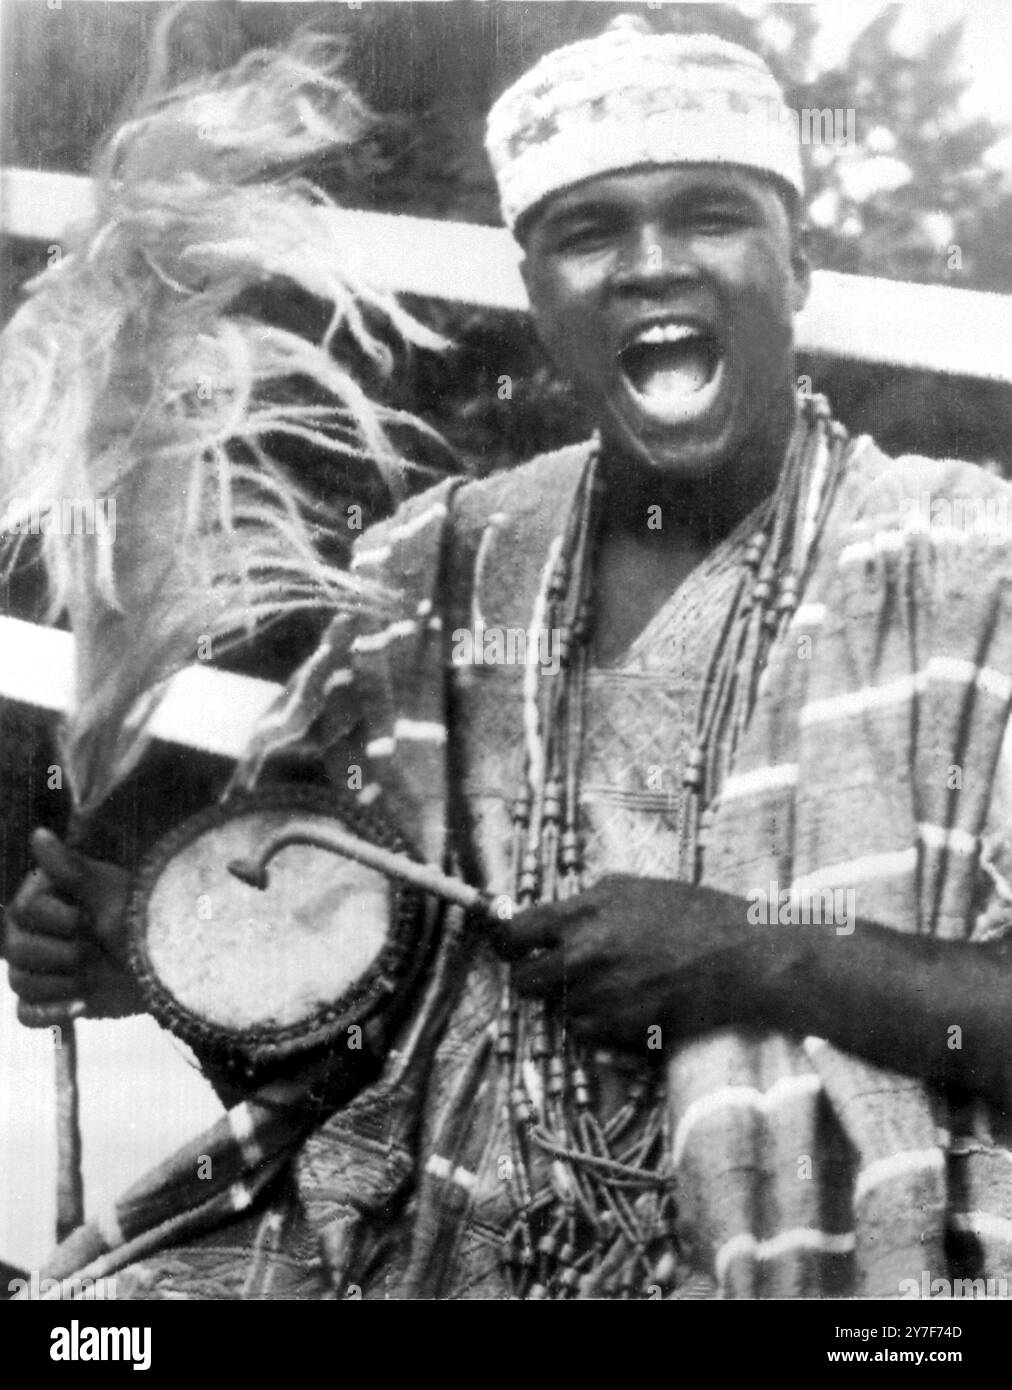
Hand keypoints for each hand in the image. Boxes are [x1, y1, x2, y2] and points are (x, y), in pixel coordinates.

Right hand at [3, 828, 143, 1024]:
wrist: (169, 965)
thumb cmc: (143, 920)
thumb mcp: (110, 893)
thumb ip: (70, 868)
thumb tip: (39, 833)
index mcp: (46, 899)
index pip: (23, 911)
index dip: (56, 921)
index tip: (87, 919)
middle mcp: (37, 931)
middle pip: (15, 950)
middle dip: (60, 954)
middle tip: (93, 950)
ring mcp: (42, 967)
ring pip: (20, 982)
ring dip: (61, 982)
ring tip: (93, 975)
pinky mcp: (51, 999)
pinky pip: (26, 1014)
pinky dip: (51, 1013)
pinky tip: (80, 1004)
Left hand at [494, 875, 761, 1050]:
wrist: (740, 956)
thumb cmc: (693, 912)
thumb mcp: (633, 887)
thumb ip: (586, 900)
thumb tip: (553, 914)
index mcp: (582, 913)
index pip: (515, 933)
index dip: (510, 943)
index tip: (515, 946)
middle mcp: (582, 956)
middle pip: (523, 981)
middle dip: (533, 976)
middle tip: (552, 972)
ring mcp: (600, 995)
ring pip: (557, 1008)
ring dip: (571, 1000)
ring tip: (606, 984)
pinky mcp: (620, 1028)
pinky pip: (585, 1031)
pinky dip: (596, 1022)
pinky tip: (623, 1003)